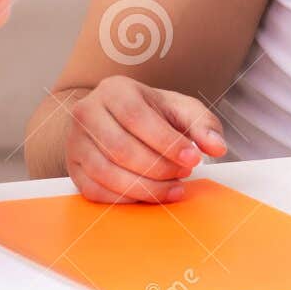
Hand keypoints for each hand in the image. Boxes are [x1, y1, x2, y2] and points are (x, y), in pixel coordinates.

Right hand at [65, 76, 226, 202]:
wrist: (114, 120)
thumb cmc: (151, 114)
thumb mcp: (179, 109)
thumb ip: (202, 124)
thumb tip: (217, 146)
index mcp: (114, 90)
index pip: (136, 117)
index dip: (166, 142)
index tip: (194, 159)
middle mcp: (87, 112)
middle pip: (121, 149)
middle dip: (158, 168)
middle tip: (184, 174)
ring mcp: (75, 142)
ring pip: (106, 173)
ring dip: (145, 188)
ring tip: (173, 188)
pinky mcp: (73, 168)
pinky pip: (96, 192)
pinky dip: (126, 199)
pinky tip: (151, 195)